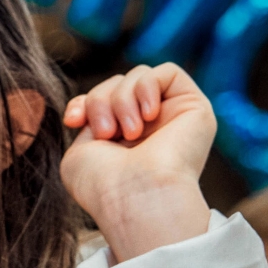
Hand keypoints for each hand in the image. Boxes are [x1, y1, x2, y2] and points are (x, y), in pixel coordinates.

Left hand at [61, 63, 214, 261]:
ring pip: (137, 76)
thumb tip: (93, 103)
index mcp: (122, 141)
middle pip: (116, 85)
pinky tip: (147, 115)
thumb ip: (89, 123)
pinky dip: (147, 87)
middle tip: (106, 134)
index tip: (73, 121)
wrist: (134, 196)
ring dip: (120, 99)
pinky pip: (167, 71)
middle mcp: (149, 128)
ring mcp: (172, 116)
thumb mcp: (81, 151)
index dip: (84, 102)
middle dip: (100, 101)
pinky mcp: (194, 106)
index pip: (101, 101)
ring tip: (128, 133)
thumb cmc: (103, 185)